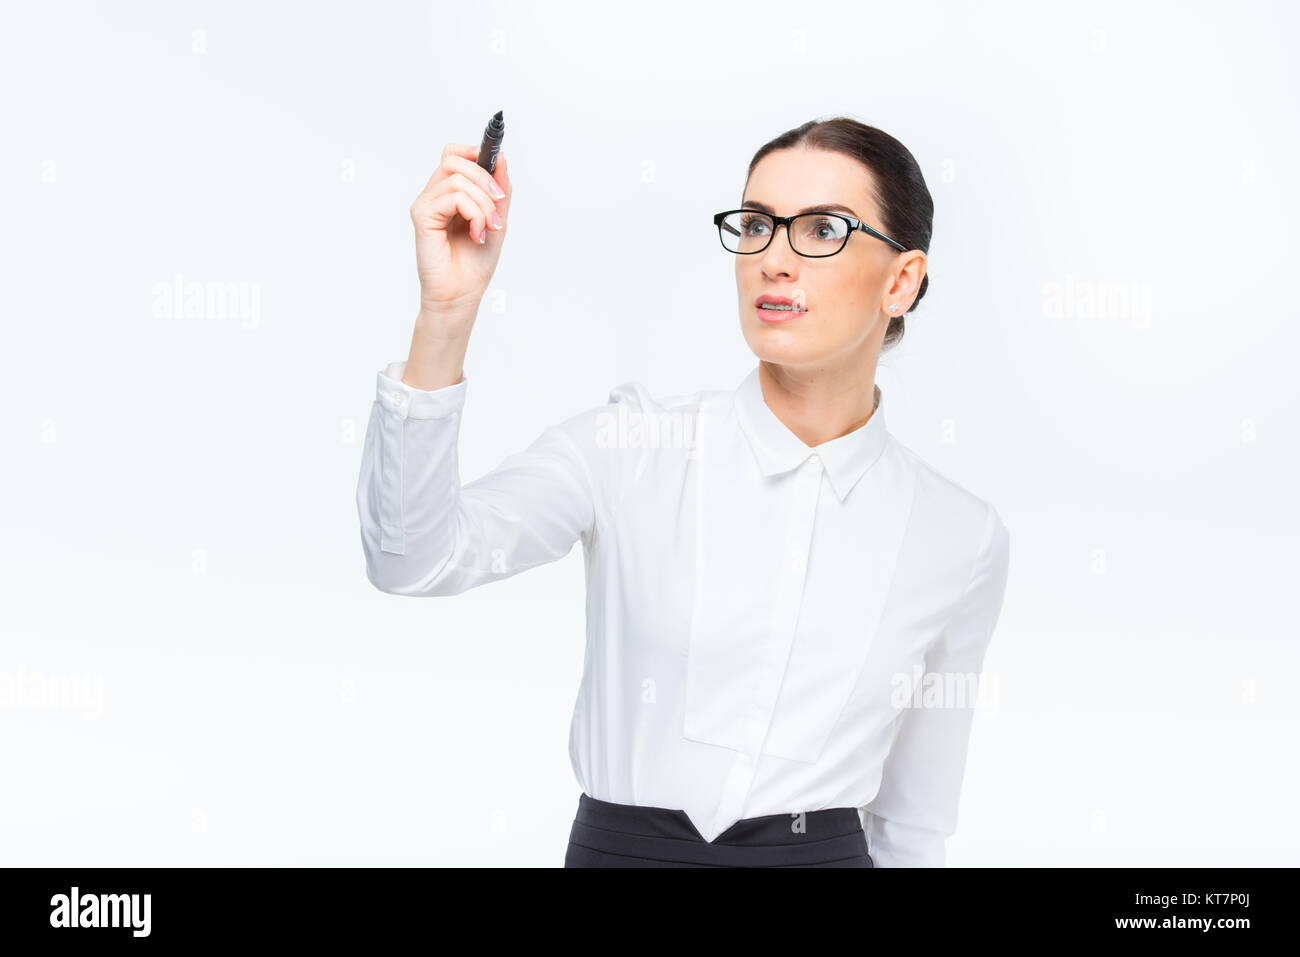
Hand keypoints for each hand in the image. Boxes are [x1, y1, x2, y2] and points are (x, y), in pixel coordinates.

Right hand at [410, 143, 510, 312]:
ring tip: (487, 228)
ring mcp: (426, 204)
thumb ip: (499, 190)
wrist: (462, 295)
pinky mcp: (422, 216)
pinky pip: (453, 197)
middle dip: (485, 179)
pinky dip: (473, 213)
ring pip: (457, 179)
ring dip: (483, 203)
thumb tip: (501, 158)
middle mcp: (434, 195)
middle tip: (498, 205)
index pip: (455, 155)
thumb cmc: (474, 263)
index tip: (496, 166)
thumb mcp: (497, 220)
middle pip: (454, 160)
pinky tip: (476, 234)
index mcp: (450, 193)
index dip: (475, 153)